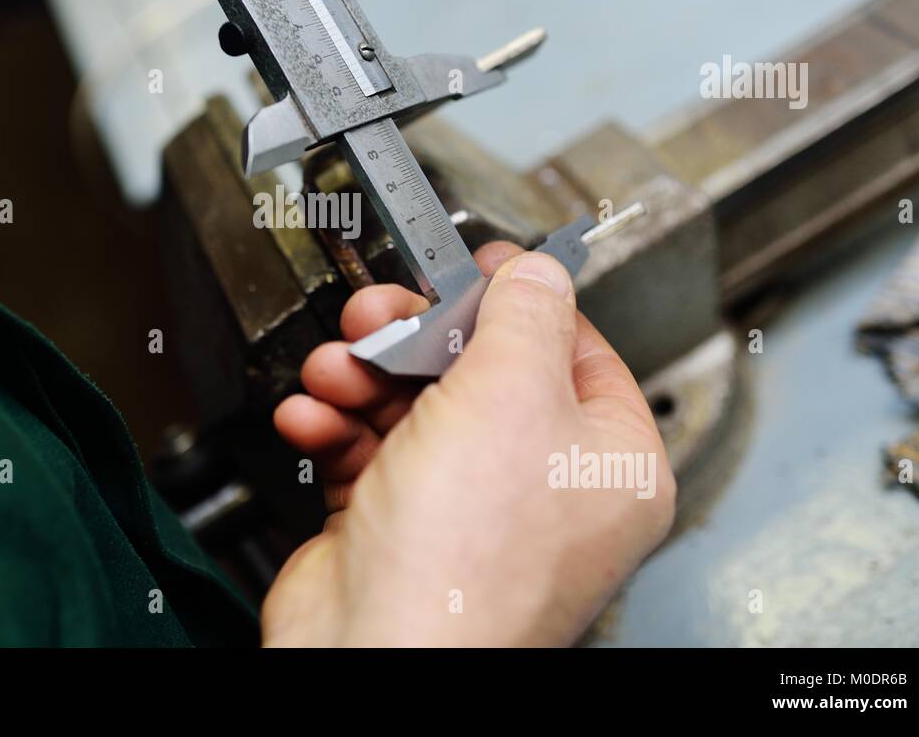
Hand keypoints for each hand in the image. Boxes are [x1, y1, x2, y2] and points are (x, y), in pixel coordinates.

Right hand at [265, 243, 675, 646]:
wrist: (371, 651)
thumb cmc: (465, 558)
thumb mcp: (510, 392)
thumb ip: (525, 314)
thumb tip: (539, 271)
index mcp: (606, 462)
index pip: (575, 350)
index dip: (519, 300)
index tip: (474, 267)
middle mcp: (541, 489)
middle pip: (479, 372)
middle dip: (415, 337)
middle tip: (379, 314)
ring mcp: (468, 511)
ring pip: (413, 407)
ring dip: (361, 378)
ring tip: (334, 371)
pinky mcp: (398, 526)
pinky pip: (367, 453)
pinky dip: (333, 428)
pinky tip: (312, 418)